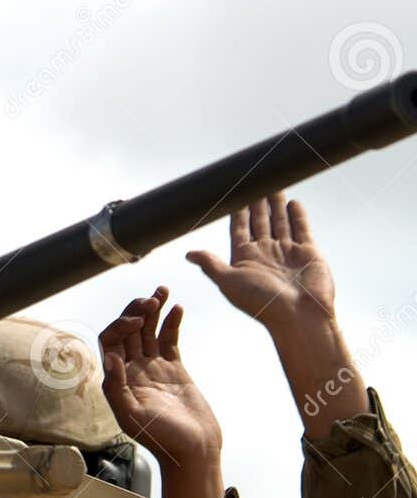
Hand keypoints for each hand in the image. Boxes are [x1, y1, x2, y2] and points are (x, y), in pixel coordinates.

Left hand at [99, 288, 226, 497]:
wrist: (194, 452)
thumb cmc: (162, 440)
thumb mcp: (133, 417)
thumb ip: (117, 388)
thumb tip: (110, 358)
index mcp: (118, 379)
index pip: (111, 341)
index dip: (120, 326)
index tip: (138, 320)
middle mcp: (132, 370)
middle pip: (128, 330)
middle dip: (136, 311)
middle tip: (151, 298)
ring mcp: (154, 368)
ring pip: (149, 331)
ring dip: (153, 310)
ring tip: (162, 290)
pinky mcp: (175, 369)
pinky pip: (170, 340)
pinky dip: (172, 323)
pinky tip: (178, 308)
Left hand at [188, 193, 365, 438]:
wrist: (300, 318)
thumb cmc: (262, 304)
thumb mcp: (230, 282)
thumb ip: (211, 265)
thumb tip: (188, 254)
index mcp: (244, 258)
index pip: (238, 227)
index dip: (235, 211)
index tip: (230, 191)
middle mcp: (265, 253)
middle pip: (258, 220)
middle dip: (255, 202)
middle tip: (253, 179)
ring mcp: (287, 252)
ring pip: (279, 221)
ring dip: (275, 204)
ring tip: (271, 183)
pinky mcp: (308, 252)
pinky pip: (301, 229)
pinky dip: (296, 215)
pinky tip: (291, 201)